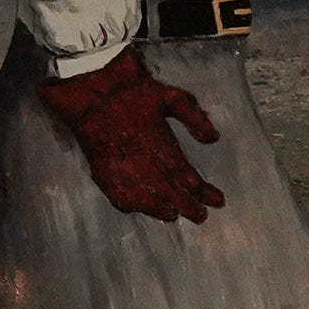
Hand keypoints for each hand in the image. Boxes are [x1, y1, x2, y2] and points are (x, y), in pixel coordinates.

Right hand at [36, 44, 224, 222]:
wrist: (91, 92)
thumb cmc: (134, 93)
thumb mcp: (172, 96)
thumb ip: (194, 118)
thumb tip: (213, 138)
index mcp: (160, 143)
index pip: (185, 174)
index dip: (202, 191)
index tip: (217, 201)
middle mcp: (141, 161)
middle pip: (169, 191)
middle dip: (187, 206)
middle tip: (200, 217)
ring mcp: (120, 168)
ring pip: (144, 198)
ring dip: (160, 210)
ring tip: (173, 216)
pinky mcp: (102, 170)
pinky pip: (116, 195)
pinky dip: (129, 205)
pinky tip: (139, 209)